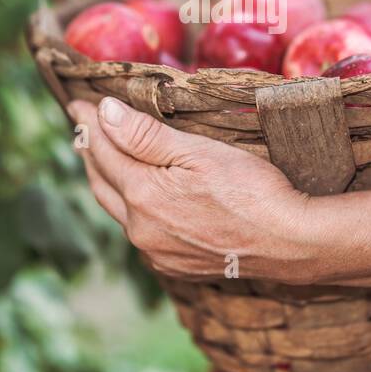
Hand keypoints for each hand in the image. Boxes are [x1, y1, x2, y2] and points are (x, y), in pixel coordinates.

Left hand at [66, 97, 315, 283]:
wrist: (291, 243)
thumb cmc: (252, 190)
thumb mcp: (199, 151)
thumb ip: (146, 135)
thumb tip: (104, 114)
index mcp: (143, 196)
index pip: (104, 151)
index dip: (91, 124)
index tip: (79, 104)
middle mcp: (141, 230)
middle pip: (103, 184)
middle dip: (92, 154)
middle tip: (84, 129)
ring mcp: (157, 253)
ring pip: (119, 211)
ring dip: (109, 182)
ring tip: (104, 158)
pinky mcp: (175, 266)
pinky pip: (140, 233)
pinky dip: (130, 209)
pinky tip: (139, 199)